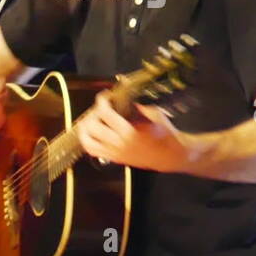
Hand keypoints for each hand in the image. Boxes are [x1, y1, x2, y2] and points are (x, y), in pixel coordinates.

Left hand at [74, 90, 194, 172]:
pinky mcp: (115, 159)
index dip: (102, 101)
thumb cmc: (165, 134)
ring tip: (91, 120)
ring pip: (87, 142)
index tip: (105, 96)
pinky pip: (93, 151)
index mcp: (129, 133)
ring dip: (85, 129)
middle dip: (92, 114)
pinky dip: (88, 140)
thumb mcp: (154, 114)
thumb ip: (138, 106)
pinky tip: (93, 132)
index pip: (105, 113)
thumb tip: (124, 96)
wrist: (170, 155)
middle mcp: (118, 144)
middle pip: (91, 127)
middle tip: (99, 108)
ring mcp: (115, 154)